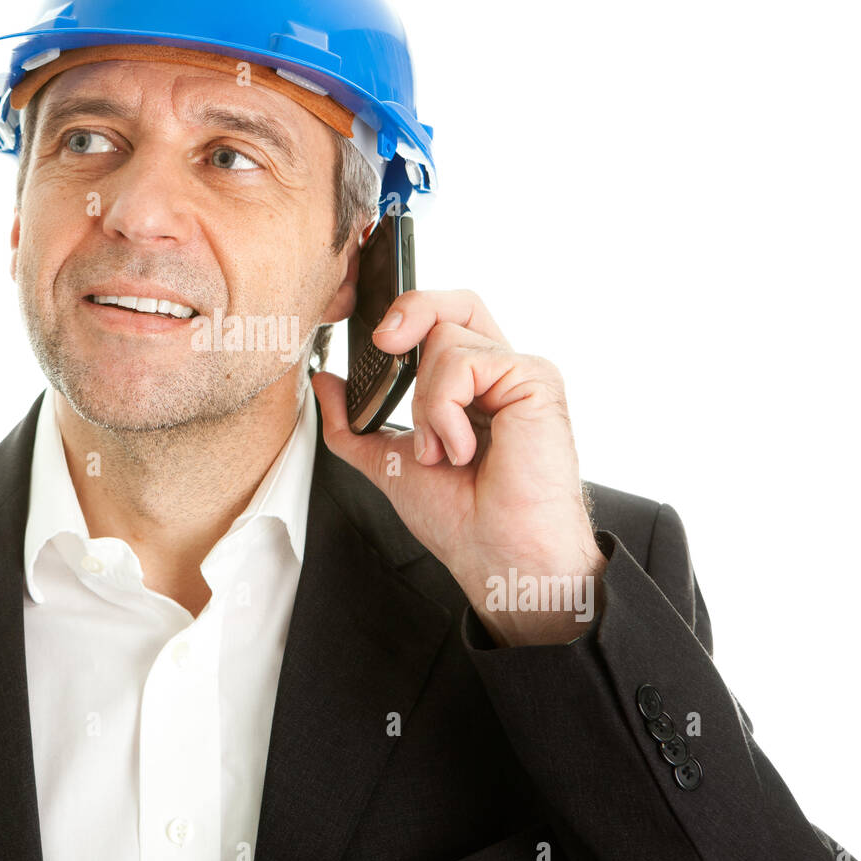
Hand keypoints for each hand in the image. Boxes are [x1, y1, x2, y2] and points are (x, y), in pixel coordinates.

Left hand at [312, 289, 606, 646]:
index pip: (444, 318)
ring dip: (425, 403)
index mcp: (474, 386)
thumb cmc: (461, 520)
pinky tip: (462, 451)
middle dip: (411, 311)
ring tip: (443, 452)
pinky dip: (445, 410)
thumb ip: (354, 423)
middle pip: (454, 303)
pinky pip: (465, 361)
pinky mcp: (536, 379)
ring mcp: (521, 373)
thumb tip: (324, 382)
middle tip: (383, 345)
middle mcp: (501, 373)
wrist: (496, 557)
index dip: (408, 314)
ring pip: (446, 337)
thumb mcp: (389, 463)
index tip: (373, 342)